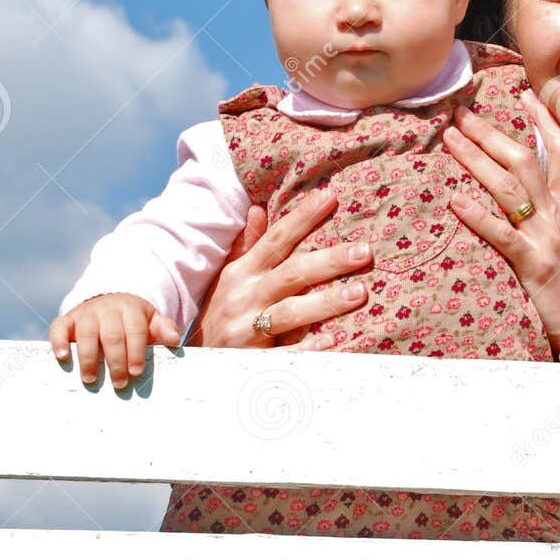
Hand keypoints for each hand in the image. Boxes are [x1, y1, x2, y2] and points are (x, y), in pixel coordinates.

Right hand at [49, 293, 180, 388]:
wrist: (109, 301)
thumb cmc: (132, 320)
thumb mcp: (150, 320)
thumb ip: (163, 329)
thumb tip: (174, 340)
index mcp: (130, 309)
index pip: (134, 329)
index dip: (136, 350)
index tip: (136, 371)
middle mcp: (107, 309)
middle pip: (111, 334)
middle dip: (115, 360)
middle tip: (119, 383)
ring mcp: (85, 313)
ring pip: (86, 333)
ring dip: (89, 357)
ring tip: (91, 379)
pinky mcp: (67, 319)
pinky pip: (59, 327)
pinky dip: (59, 341)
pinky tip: (63, 357)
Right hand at [186, 190, 371, 351]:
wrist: (195, 361)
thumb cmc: (220, 312)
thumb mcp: (228, 277)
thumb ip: (246, 245)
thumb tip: (258, 208)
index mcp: (242, 272)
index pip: (276, 239)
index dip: (302, 217)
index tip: (331, 197)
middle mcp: (245, 296)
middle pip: (291, 273)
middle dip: (328, 261)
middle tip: (364, 251)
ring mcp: (248, 328)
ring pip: (290, 312)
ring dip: (326, 302)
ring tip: (360, 293)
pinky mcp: (253, 358)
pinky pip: (285, 353)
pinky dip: (308, 348)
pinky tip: (334, 341)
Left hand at [442, 88, 559, 353]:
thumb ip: (553, 211)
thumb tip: (530, 188)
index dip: (545, 120)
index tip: (524, 94)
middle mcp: (558, 216)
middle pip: (524, 160)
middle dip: (491, 133)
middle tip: (461, 113)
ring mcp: (544, 238)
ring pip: (508, 187)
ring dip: (476, 159)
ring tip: (449, 139)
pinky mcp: (531, 265)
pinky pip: (501, 234)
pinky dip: (477, 214)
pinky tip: (454, 199)